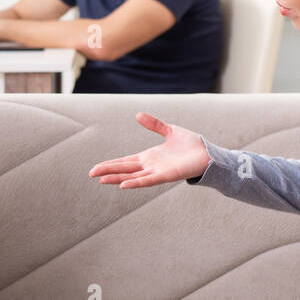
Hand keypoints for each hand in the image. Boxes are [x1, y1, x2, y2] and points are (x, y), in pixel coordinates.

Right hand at [88, 113, 211, 187]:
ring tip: (102, 180)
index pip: (124, 162)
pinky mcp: (166, 176)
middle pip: (124, 170)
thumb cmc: (191, 145)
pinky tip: (124, 185)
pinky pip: (148, 180)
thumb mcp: (169, 131)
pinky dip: (135, 183)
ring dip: (117, 179)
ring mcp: (157, 172)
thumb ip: (154, 124)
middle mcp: (150, 167)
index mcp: (148, 157)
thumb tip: (137, 115)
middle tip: (91, 174)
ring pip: (132, 177)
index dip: (110, 164)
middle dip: (108, 172)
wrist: (208, 154)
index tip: (95, 168)